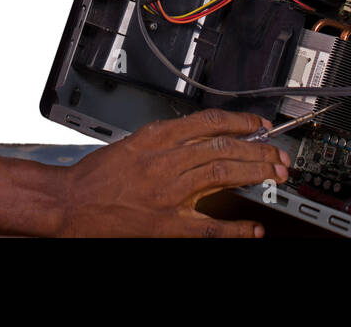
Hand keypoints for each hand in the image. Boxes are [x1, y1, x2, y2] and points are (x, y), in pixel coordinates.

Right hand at [58, 107, 289, 236]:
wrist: (71, 203)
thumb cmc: (97, 175)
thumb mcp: (134, 142)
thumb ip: (169, 139)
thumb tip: (205, 136)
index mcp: (157, 137)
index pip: (210, 122)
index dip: (241, 123)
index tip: (260, 127)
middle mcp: (166, 161)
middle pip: (224, 147)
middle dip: (258, 150)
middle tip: (279, 156)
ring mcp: (169, 192)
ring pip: (222, 174)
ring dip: (254, 174)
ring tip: (275, 176)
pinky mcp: (167, 223)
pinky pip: (209, 225)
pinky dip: (235, 229)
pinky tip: (253, 228)